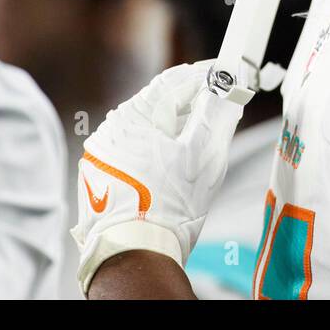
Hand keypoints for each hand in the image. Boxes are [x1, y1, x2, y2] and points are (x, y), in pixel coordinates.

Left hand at [70, 61, 243, 294]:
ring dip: (175, 128)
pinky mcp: (102, 175)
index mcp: (133, 117)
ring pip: (148, 128)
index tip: (227, 74)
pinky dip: (158, 149)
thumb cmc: (169, 209)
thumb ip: (218, 114)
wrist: (136, 255)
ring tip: (201, 140)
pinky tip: (175, 165)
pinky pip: (136, 149)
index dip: (205, 76)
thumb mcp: (205, 156)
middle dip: (192, 104)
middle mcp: (111, 130)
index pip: (174, 81)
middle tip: (221, 106)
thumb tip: (227, 89)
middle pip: (160, 104)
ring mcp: (103, 153)